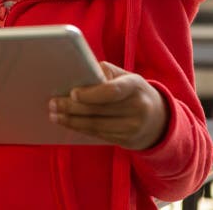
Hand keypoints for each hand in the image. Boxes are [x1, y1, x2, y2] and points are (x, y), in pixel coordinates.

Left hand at [49, 61, 168, 149]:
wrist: (159, 120)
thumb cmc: (134, 91)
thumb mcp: (127, 77)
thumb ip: (106, 73)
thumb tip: (80, 72)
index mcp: (136, 86)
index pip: (112, 91)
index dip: (91, 94)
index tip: (73, 93)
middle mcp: (137, 108)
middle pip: (99, 110)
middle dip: (72, 107)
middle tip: (53, 103)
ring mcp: (132, 127)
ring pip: (96, 125)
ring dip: (71, 120)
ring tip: (54, 114)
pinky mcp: (126, 141)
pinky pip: (98, 134)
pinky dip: (80, 128)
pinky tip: (67, 122)